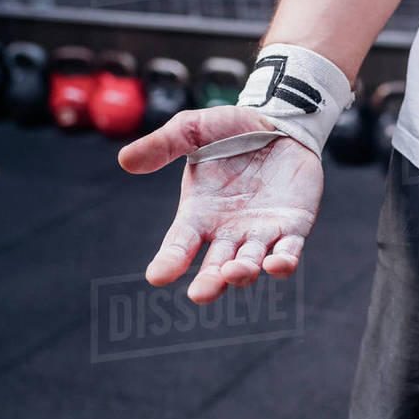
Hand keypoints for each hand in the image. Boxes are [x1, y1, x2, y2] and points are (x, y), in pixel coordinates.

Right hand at [118, 106, 322, 303]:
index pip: (179, 245)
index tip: (158, 275)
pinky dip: (283, 263)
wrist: (279, 124)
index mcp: (198, 214)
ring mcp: (261, 233)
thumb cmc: (231, 130)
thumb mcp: (193, 130)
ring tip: (234, 272)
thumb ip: (163, 144)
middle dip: (209, 282)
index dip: (169, 261)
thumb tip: (125, 160)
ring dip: (242, 273)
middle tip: (200, 293)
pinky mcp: (293, 227)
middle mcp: (227, 231)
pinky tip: (276, 265)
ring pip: (250, 264)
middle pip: (215, 267)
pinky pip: (289, 251)